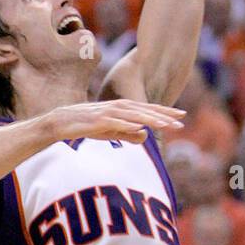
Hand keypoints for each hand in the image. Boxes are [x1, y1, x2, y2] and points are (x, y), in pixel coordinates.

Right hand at [47, 100, 185, 145]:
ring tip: (165, 125)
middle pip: (146, 111)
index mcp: (123, 109)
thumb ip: (129, 134)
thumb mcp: (112, 131)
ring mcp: (108, 113)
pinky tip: (139, 128)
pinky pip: (116, 122)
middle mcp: (118, 107)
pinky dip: (127, 124)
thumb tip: (146, 136)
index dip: (165, 112)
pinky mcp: (98, 120)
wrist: (62, 122)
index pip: (149, 109)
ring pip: (134, 116)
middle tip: (182, 121)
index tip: (182, 116)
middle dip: (164, 116)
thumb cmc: (87, 126)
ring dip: (150, 119)